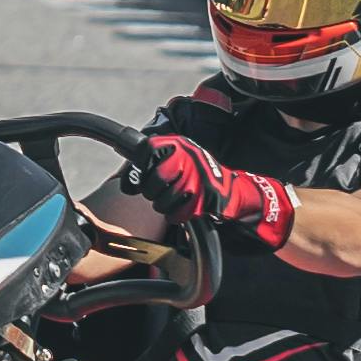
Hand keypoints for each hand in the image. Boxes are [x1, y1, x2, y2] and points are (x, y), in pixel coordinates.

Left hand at [135, 128, 295, 249]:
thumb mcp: (179, 160)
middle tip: (160, 193)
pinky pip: (176, 214)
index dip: (138, 170)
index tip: (136, 181)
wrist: (233, 191)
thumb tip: (126, 182)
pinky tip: (184, 209)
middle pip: (153, 182)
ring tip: (174, 201)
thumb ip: (153, 164)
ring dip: (165, 206)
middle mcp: (187, 157)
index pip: (146, 152)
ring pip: (162, 200)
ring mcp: (196, 178)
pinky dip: (177, 216)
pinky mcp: (202, 198)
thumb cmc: (201, 176)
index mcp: (179, 145)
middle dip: (153, 193)